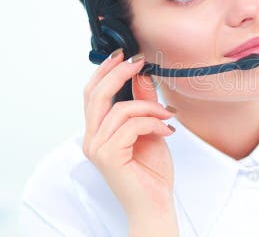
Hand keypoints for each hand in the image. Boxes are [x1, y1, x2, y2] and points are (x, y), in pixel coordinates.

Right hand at [82, 49, 178, 234]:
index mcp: (97, 131)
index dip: (105, 71)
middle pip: (96, 94)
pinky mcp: (108, 156)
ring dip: (148, 107)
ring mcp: (97, 148)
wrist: (155, 204)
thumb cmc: (152, 172)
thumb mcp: (150, 129)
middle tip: (138, 62)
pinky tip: (166, 131)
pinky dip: (152, 123)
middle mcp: (92, 138)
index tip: (125, 55)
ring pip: (119, 109)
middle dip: (118, 73)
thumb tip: (141, 76)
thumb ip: (142, 104)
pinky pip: (131, 125)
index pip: (92, 94)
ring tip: (166, 115)